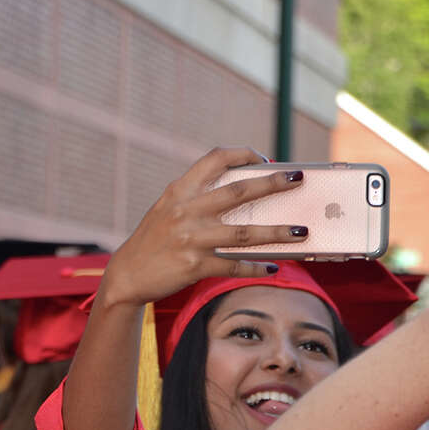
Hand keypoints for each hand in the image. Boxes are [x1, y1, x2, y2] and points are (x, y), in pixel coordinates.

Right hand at [101, 147, 308, 306]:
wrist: (127, 274)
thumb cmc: (153, 240)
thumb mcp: (168, 209)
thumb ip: (197, 199)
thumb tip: (245, 197)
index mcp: (179, 190)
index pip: (214, 159)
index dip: (242, 154)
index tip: (263, 159)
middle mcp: (186, 210)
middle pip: (239, 192)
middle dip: (273, 183)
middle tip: (298, 179)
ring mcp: (191, 239)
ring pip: (245, 234)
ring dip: (277, 232)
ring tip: (301, 231)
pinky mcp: (195, 266)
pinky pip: (235, 267)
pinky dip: (256, 268)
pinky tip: (273, 267)